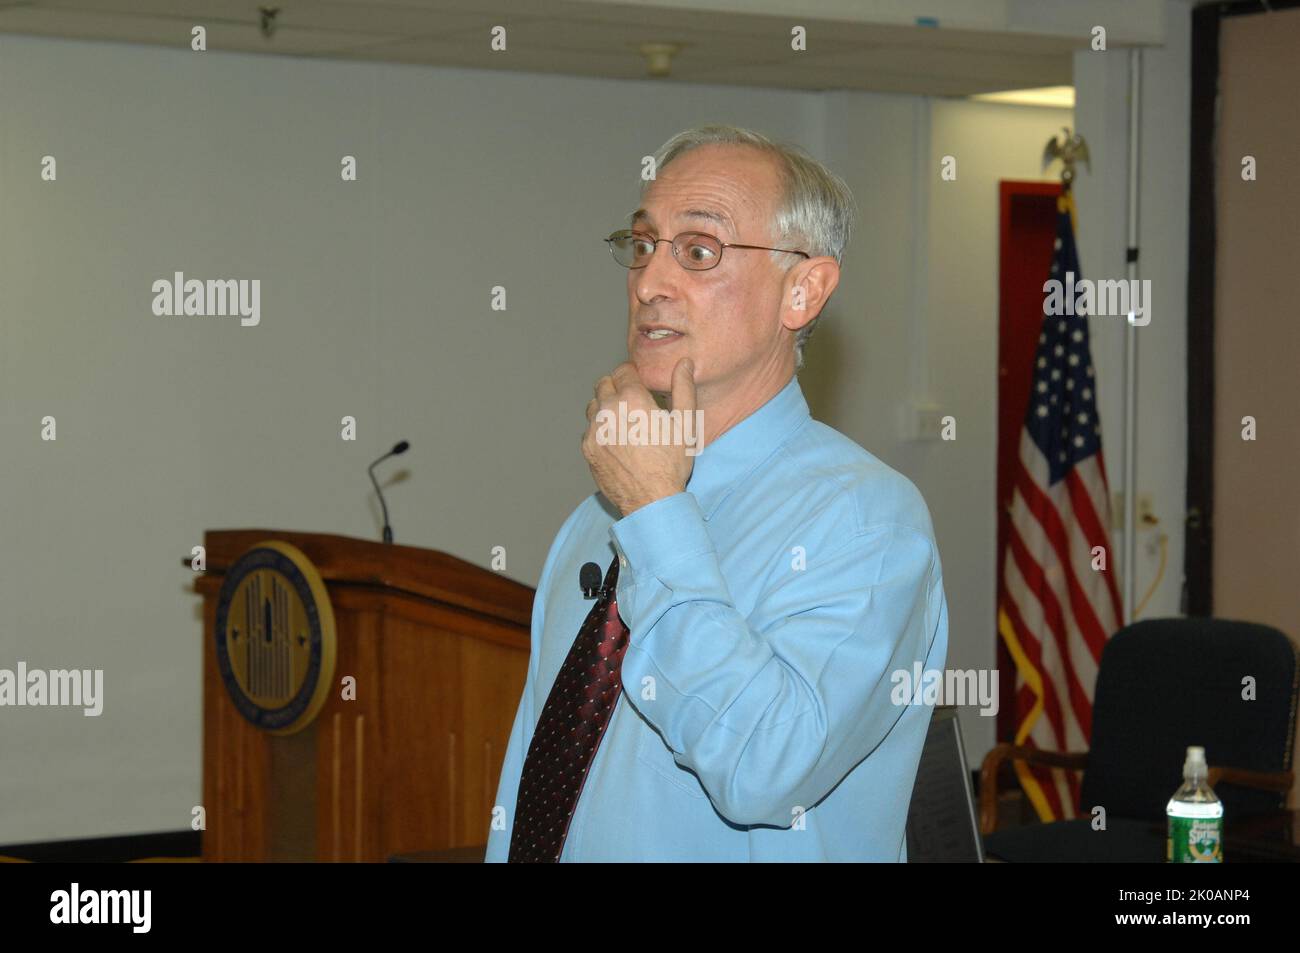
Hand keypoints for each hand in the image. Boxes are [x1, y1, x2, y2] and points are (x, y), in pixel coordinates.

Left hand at [582, 358, 696, 516]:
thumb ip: (683, 388)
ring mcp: (594, 430)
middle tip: (633, 403)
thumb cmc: (671, 464)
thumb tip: (684, 363)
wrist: (650, 501)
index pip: (623, 370)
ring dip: (605, 407)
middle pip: (604, 383)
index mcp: (632, 399)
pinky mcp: (588, 448)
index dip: (633, 375)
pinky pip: (589, 429)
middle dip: (617, 387)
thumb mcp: (685, 424)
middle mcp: (608, 410)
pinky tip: (617, 442)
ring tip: (624, 422)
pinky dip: (600, 430)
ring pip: (593, 405)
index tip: (640, 385)